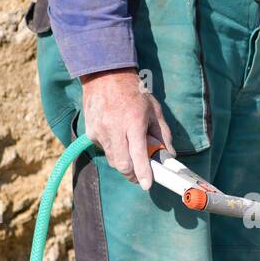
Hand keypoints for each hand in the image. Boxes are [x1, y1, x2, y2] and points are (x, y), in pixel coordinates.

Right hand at [80, 68, 174, 188]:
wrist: (105, 75)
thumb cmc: (134, 92)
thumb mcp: (154, 110)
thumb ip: (163, 134)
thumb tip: (169, 155)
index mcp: (134, 122)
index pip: (138, 155)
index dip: (143, 173)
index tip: (147, 185)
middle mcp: (115, 129)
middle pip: (122, 164)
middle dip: (132, 174)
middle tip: (140, 175)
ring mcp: (100, 131)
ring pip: (112, 159)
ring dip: (123, 162)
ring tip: (130, 151)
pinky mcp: (90, 132)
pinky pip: (103, 149)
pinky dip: (113, 150)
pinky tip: (117, 138)